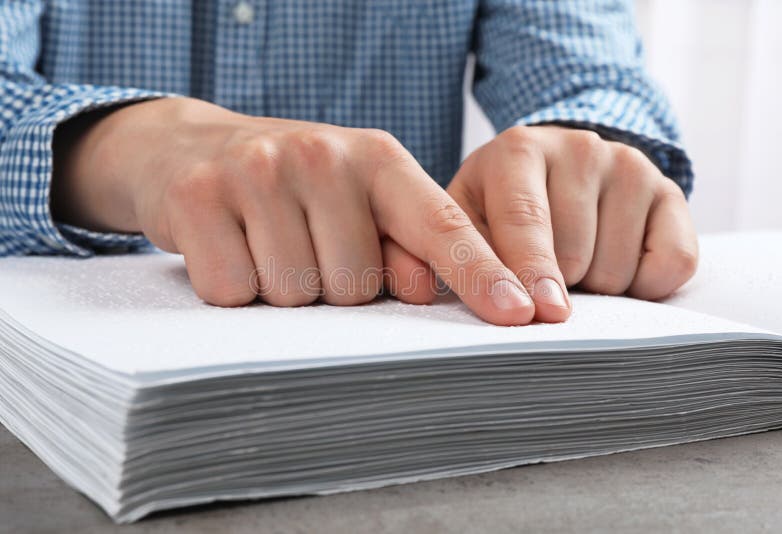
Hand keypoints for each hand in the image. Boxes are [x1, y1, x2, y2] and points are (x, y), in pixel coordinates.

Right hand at [51, 97, 540, 324]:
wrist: (192, 147)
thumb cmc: (294, 186)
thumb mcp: (358, 199)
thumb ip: (402, 241)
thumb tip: (422, 290)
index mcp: (377, 158)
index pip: (439, 224)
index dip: (480, 273)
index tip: (520, 313)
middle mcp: (321, 155)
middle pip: (356, 285)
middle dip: (335, 287)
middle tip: (308, 247)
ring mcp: (257, 172)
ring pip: (295, 294)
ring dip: (284, 289)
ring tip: (269, 245)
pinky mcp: (198, 199)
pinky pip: (234, 290)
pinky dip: (234, 287)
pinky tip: (231, 248)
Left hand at [444, 125, 698, 322]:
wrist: (559, 167)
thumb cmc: (500, 206)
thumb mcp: (464, 217)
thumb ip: (450, 252)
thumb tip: (441, 297)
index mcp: (518, 150)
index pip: (524, 220)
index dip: (527, 272)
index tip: (531, 314)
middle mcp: (579, 147)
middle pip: (574, 255)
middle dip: (556, 286)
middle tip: (543, 276)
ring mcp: (630, 165)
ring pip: (619, 268)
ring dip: (596, 287)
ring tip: (576, 263)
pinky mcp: (672, 191)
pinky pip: (673, 264)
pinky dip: (647, 286)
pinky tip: (618, 264)